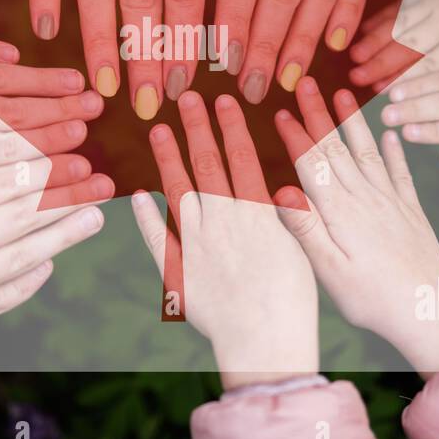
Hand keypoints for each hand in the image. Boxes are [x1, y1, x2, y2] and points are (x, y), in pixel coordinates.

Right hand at [0, 154, 114, 348]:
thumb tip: (2, 167)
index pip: (8, 180)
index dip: (50, 168)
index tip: (79, 157)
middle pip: (26, 214)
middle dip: (70, 197)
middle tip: (103, 184)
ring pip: (25, 255)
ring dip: (64, 236)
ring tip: (94, 218)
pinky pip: (4, 297)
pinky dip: (30, 280)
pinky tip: (48, 264)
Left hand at [131, 92, 318, 388]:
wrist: (267, 340)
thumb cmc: (294, 299)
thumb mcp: (302, 246)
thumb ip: (287, 214)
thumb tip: (280, 184)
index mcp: (258, 212)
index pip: (241, 157)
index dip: (230, 126)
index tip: (221, 101)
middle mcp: (225, 221)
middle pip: (208, 165)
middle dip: (197, 129)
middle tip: (186, 98)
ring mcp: (198, 244)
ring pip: (179, 192)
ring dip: (169, 160)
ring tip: (158, 130)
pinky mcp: (179, 272)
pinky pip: (158, 239)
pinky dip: (145, 217)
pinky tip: (136, 196)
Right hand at [272, 77, 438, 374]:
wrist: (429, 314)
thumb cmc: (373, 300)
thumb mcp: (330, 272)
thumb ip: (306, 230)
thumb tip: (280, 192)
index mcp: (340, 213)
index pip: (312, 164)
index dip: (295, 136)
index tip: (280, 109)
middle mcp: (366, 200)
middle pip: (337, 149)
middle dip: (319, 114)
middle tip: (306, 83)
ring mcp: (391, 203)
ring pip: (368, 152)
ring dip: (354, 122)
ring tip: (344, 94)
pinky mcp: (411, 213)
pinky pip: (401, 173)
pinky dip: (395, 152)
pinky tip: (391, 135)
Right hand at [349, 0, 438, 91]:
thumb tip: (428, 92)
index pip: (432, 64)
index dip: (406, 79)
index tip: (383, 93)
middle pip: (410, 44)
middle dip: (380, 62)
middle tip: (357, 79)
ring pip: (401, 22)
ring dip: (374, 40)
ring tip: (354, 57)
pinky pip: (401, 4)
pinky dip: (380, 18)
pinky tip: (362, 31)